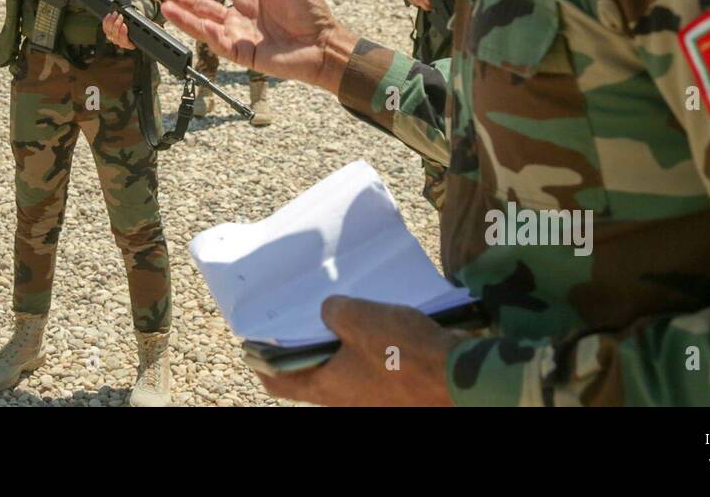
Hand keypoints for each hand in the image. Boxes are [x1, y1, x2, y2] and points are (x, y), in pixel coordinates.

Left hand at [102, 12, 134, 49]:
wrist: (133, 30)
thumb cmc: (137, 31)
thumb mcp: (139, 31)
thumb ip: (137, 28)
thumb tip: (136, 21)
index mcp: (128, 44)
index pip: (123, 41)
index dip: (122, 33)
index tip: (124, 25)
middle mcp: (119, 42)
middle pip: (114, 35)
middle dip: (116, 24)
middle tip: (120, 16)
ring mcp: (112, 38)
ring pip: (108, 31)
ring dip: (111, 21)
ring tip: (115, 14)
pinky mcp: (108, 32)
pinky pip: (105, 27)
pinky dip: (106, 21)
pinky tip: (109, 15)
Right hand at [154, 0, 355, 92]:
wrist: (323, 44)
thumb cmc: (313, 12)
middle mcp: (240, 15)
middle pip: (202, 4)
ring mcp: (239, 35)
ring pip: (204, 25)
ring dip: (184, 16)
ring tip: (164, 6)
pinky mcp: (243, 54)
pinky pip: (220, 44)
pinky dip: (207, 35)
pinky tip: (196, 24)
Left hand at [251, 296, 459, 406]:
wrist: (459, 375)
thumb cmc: (402, 351)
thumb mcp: (358, 317)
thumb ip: (333, 311)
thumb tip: (329, 312)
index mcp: (326, 388)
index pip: (278, 382)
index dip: (260, 362)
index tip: (251, 344)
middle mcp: (344, 399)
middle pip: (310, 376)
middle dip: (300, 349)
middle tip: (294, 320)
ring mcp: (371, 397)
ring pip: (341, 371)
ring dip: (334, 346)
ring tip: (334, 314)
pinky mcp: (394, 390)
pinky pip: (368, 368)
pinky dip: (361, 349)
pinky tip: (370, 322)